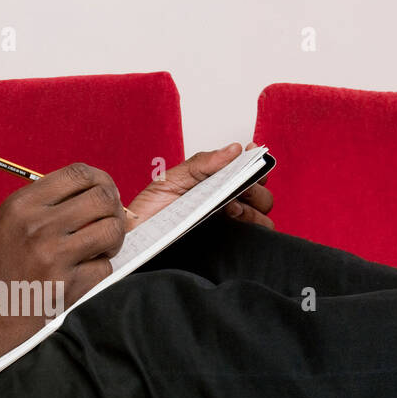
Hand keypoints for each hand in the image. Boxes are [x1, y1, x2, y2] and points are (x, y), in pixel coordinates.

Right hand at [0, 161, 127, 368]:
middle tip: (109, 224)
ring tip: (100, 250)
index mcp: (21, 204)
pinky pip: (103, 267)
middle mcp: (36, 225)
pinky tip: (80, 276)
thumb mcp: (7, 224)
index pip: (78, 173)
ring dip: (113, 240)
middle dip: (115, 210)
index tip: (105, 194)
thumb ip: (44, 205)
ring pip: (111, 230)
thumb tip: (94, 193)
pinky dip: (98, 270)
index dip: (102, 180)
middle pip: (102, 198)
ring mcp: (51, 256)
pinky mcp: (63, 287)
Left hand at [127, 142, 273, 228]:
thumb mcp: (171, 180)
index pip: (249, 174)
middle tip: (239, 189)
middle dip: (256, 190)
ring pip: (262, 218)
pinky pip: (252, 241)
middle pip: (262, 197)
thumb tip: (235, 149)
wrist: (134, 241)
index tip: (254, 153)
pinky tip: (233, 223)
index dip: (257, 164)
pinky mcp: (225, 248)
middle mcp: (226, 206)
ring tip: (232, 209)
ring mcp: (228, 228)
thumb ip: (202, 164)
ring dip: (255, 210)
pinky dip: (253, 232)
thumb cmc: (149, 212)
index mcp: (216, 186)